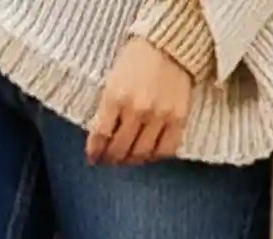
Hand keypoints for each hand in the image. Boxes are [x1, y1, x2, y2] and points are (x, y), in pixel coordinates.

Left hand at [86, 38, 192, 165]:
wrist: (168, 44)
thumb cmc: (136, 60)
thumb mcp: (112, 81)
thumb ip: (106, 109)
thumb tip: (100, 138)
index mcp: (115, 97)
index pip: (100, 136)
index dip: (95, 152)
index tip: (93, 158)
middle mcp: (137, 109)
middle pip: (120, 149)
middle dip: (111, 159)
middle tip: (108, 160)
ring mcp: (159, 115)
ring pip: (141, 153)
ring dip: (130, 161)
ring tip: (127, 159)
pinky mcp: (179, 118)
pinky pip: (166, 149)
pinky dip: (155, 156)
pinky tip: (148, 154)